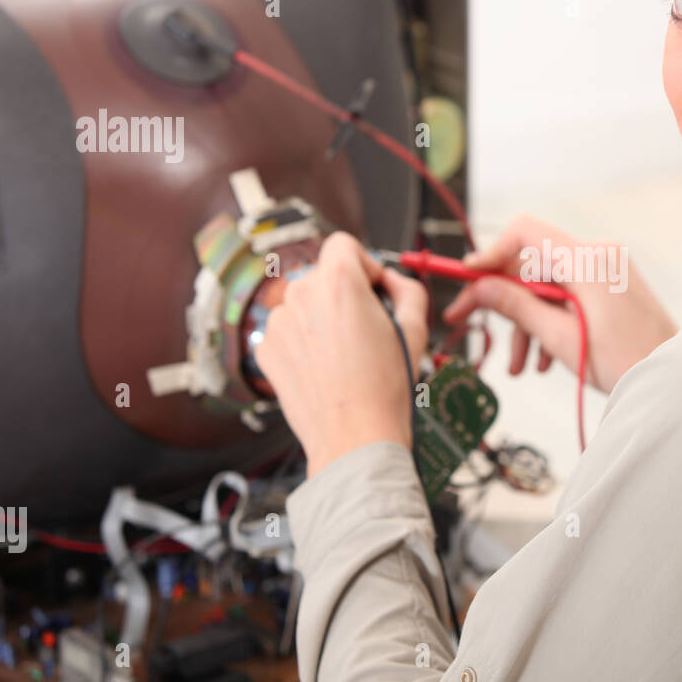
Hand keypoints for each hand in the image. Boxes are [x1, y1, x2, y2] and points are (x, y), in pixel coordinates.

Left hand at [255, 231, 427, 475]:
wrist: (354, 437)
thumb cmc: (386, 388)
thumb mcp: (416, 328)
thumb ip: (407, 288)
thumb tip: (391, 281)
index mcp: (338, 282)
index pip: (344, 244)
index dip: (365, 265)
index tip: (374, 291)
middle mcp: (301, 295)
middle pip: (323, 275)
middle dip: (344, 295)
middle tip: (366, 331)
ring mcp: (278, 323)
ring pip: (304, 304)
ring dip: (322, 320)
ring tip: (345, 356)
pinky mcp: (266, 349)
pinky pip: (288, 332)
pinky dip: (304, 343)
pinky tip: (325, 369)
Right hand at [442, 215, 676, 392]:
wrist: (673, 380)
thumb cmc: (625, 363)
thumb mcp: (560, 338)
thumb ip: (517, 307)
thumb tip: (479, 287)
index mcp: (588, 260)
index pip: (525, 232)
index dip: (491, 253)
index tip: (468, 280)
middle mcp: (599, 254)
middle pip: (532, 265)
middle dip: (506, 302)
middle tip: (472, 326)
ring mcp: (608, 268)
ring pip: (548, 284)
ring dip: (528, 321)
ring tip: (521, 367)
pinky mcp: (613, 285)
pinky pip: (569, 293)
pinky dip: (551, 320)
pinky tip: (544, 359)